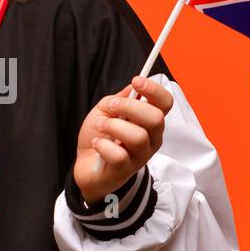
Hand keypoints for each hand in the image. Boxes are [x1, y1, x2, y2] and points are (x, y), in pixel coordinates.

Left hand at [72, 75, 172, 206]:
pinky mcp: (126, 170)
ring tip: (101, 127)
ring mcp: (140, 155)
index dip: (154, 90)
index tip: (137, 81)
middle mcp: (151, 138)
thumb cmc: (100, 136)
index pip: (165, 103)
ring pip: (138, 137)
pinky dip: (103, 145)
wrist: (84, 165)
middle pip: (156, 118)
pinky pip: (119, 155)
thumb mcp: (105, 110)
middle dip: (129, 107)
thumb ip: (119, 99)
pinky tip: (97, 143)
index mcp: (149, 121)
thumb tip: (133, 87)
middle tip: (111, 107)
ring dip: (113, 126)